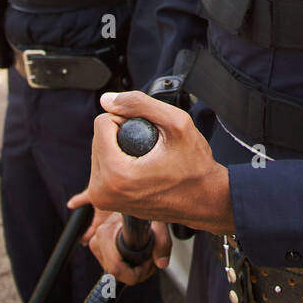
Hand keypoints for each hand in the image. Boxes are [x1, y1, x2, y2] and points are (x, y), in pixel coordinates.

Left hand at [66, 90, 234, 233]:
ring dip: (119, 147)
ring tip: (146, 158)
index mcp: (115, 173)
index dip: (127, 119)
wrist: (204, 200)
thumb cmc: (195, 167)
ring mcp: (102, 199)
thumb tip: (107, 100)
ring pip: (99, 151)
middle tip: (150, 148)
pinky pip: (102, 167)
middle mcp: (102, 190)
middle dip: (121, 134)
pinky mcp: (105, 202)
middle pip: (98, 137)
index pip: (102, 122)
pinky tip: (139, 167)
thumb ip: (140, 105)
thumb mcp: (176, 123)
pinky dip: (118, 161)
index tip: (148, 133)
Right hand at [84, 211, 171, 284]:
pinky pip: (114, 268)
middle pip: (117, 273)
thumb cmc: (143, 211)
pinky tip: (138, 257)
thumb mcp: (158, 222)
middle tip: (151, 260)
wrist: (134, 199)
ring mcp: (96, 246)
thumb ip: (162, 242)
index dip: (135, 273)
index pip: (116, 268)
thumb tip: (161, 263)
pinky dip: (128, 267)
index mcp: (106, 233)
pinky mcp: (99, 250)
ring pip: (115, 273)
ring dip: (134, 269)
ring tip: (146, 256)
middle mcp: (98, 240)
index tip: (148, 263)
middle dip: (137, 272)